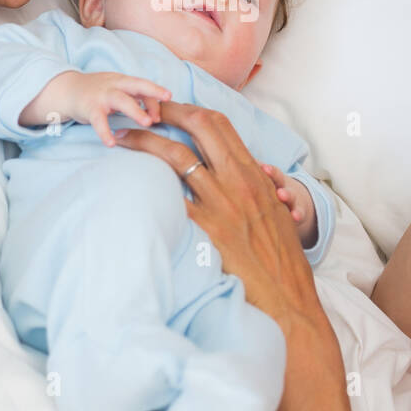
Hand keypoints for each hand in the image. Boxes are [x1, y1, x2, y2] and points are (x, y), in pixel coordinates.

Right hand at [53, 72, 170, 146]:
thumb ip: (136, 100)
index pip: (144, 86)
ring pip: (121, 100)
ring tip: (147, 123)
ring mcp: (101, 95)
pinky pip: (98, 120)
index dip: (156, 96)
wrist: (66, 90)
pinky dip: (104, 131)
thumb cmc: (98, 93)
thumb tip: (157, 116)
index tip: (166, 107)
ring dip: (135, 110)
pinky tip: (111, 143)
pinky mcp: (89, 107)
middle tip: (168, 98)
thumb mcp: (118, 92)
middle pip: (137, 85)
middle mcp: (114, 85)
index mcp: (124, 82)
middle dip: (153, 91)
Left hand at [116, 101, 352, 410]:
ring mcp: (221, 204)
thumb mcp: (277, 216)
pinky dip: (149, 186)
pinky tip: (129, 184)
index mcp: (255, 175)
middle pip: (199, 127)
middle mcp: (239, 181)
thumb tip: (248, 174)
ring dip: (145, 142)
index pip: (221, 125)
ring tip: (121, 139)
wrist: (289, 302)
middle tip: (140, 111)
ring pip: (176, 156)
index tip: (169, 108)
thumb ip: (259, 190)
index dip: (191, 110)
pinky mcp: (206, 231)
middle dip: (165, 112)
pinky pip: (170, 199)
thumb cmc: (283, 264)